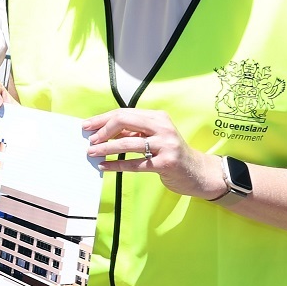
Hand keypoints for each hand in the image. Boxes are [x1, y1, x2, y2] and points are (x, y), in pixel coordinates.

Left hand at [81, 108, 225, 200]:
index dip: (103, 119)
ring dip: (106, 148)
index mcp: (158, 117)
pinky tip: (104, 166)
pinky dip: (117, 165)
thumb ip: (133, 133)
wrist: (198, 172)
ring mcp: (166, 145)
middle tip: (90, 140)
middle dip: (103, 130)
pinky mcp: (167, 163)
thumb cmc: (171, 153)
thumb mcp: (154, 137)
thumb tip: (103, 132)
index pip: (124, 113)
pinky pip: (136, 164)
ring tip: (92, 153)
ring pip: (128, 144)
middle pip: (125, 122)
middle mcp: (163, 127)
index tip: (87, 126)